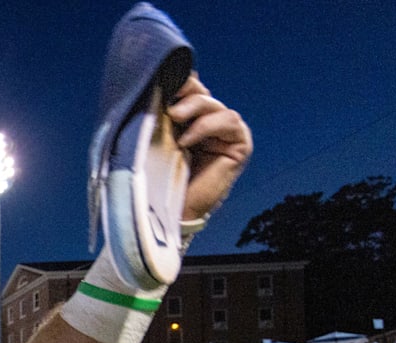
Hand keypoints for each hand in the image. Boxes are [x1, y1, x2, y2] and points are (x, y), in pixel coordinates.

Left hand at [169, 75, 252, 220]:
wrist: (170, 209)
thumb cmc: (158, 176)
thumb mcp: (155, 137)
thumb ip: (158, 113)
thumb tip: (155, 81)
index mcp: (188, 118)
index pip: (187, 89)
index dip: (177, 81)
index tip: (159, 79)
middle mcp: (209, 121)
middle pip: (200, 93)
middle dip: (184, 90)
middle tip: (167, 98)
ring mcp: (226, 132)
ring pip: (213, 105)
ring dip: (194, 106)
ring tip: (174, 117)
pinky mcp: (239, 143)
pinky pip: (228, 121)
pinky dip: (206, 126)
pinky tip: (186, 140)